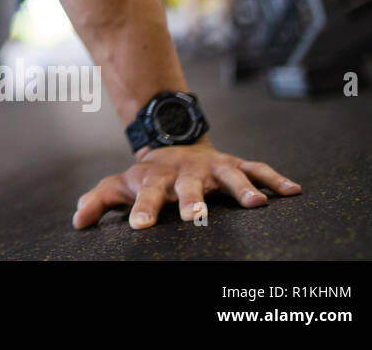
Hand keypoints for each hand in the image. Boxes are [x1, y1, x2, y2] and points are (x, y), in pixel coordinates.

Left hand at [72, 138, 301, 228]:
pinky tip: (293, 190)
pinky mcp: (235, 164)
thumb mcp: (119, 185)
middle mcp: (186, 172)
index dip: (142, 210)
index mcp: (156, 179)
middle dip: (193, 200)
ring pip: (230, 175)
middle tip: (197, 216)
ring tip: (258, 204)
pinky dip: (275, 178)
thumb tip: (78, 221)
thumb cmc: (147, 175)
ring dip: (243, 187)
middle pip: (188, 186)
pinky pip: (258, 169)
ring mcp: (212, 167)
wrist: (171, 143)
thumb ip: (98, 201)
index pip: (146, 195)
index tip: (140, 227)